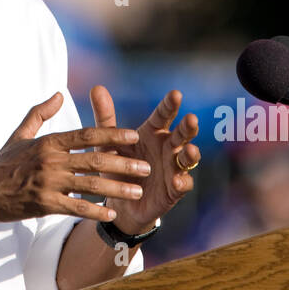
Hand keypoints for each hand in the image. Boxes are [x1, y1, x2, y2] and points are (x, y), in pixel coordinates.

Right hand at [0, 92, 151, 225]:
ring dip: (116, 188)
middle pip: (94, 158)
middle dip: (124, 163)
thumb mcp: (20, 135)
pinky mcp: (44, 204)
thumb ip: (40, 113)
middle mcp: (51, 160)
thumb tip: (59, 94)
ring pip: (90, 184)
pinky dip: (95, 211)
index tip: (134, 136)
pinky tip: (111, 214)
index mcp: (48, 141)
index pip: (86, 134)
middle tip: (146, 167)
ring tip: (137, 191)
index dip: (112, 134)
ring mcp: (48, 182)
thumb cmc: (2, 163)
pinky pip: (75, 207)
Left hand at [89, 86, 198, 235]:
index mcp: (153, 133)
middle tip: (191, 119)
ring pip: (187, 158)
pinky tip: (179, 181)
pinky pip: (183, 185)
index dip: (169, 105)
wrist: (120, 201)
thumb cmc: (117, 165)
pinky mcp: (174, 189)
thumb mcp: (108, 142)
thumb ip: (105, 117)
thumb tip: (96, 88)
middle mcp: (167, 147)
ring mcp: (173, 168)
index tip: (175, 94)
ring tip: (190, 150)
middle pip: (181, 134)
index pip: (163, 115)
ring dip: (191, 154)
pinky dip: (183, 182)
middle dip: (188, 127)